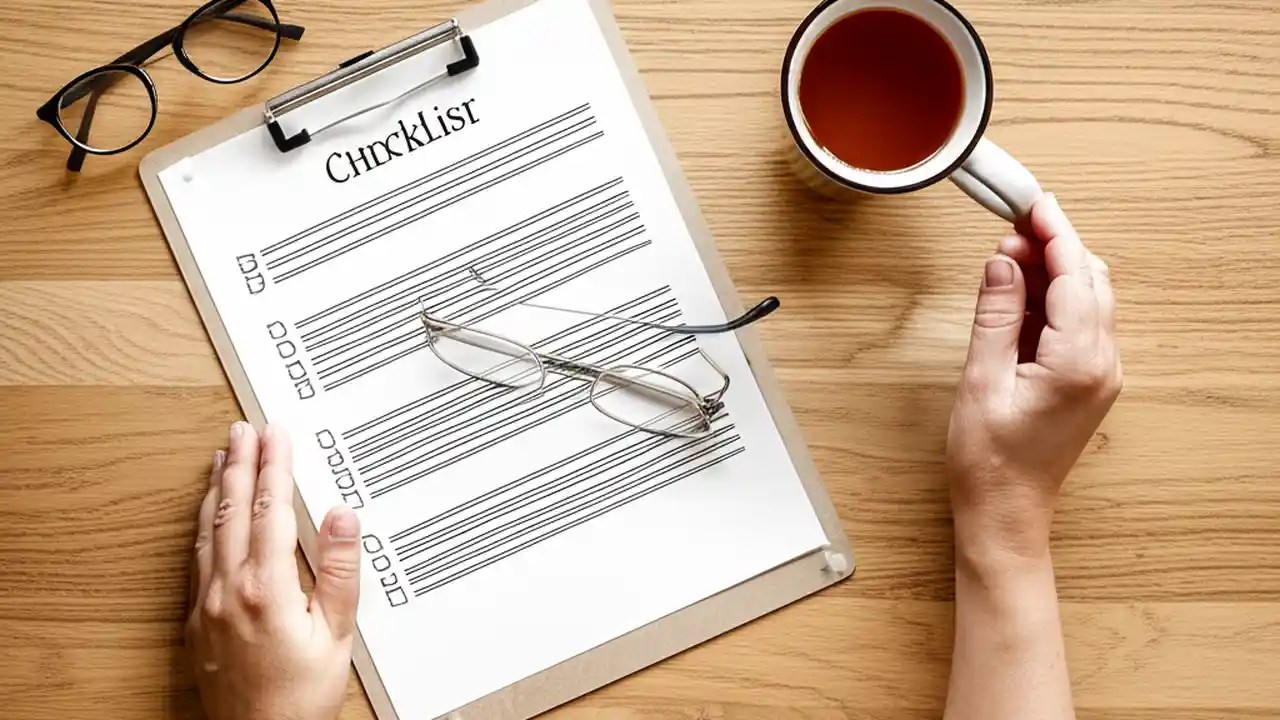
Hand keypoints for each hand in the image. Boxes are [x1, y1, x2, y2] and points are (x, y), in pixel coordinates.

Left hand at [187, 422, 361, 719]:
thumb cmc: (300, 697)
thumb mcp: (337, 634)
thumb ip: (341, 571)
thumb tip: (342, 518)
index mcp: (266, 589)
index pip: (269, 510)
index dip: (273, 467)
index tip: (276, 436)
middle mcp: (229, 591)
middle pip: (232, 511)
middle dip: (240, 465)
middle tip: (244, 431)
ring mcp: (207, 605)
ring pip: (207, 530)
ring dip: (216, 489)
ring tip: (222, 458)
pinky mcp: (197, 621)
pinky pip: (197, 558)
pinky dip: (204, 524)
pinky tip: (208, 515)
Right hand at [946, 194, 1121, 563]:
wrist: (1006, 512)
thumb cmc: (988, 459)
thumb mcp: (980, 379)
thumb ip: (994, 315)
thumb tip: (1002, 262)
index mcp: (1079, 361)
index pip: (1072, 276)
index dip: (1052, 233)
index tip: (1032, 203)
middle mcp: (1102, 364)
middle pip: (1088, 281)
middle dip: (1051, 248)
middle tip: (1008, 228)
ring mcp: (1101, 374)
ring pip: (1086, 300)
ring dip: (1050, 273)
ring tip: (1006, 260)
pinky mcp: (1088, 382)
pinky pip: (1078, 325)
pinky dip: (1051, 301)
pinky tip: (1016, 296)